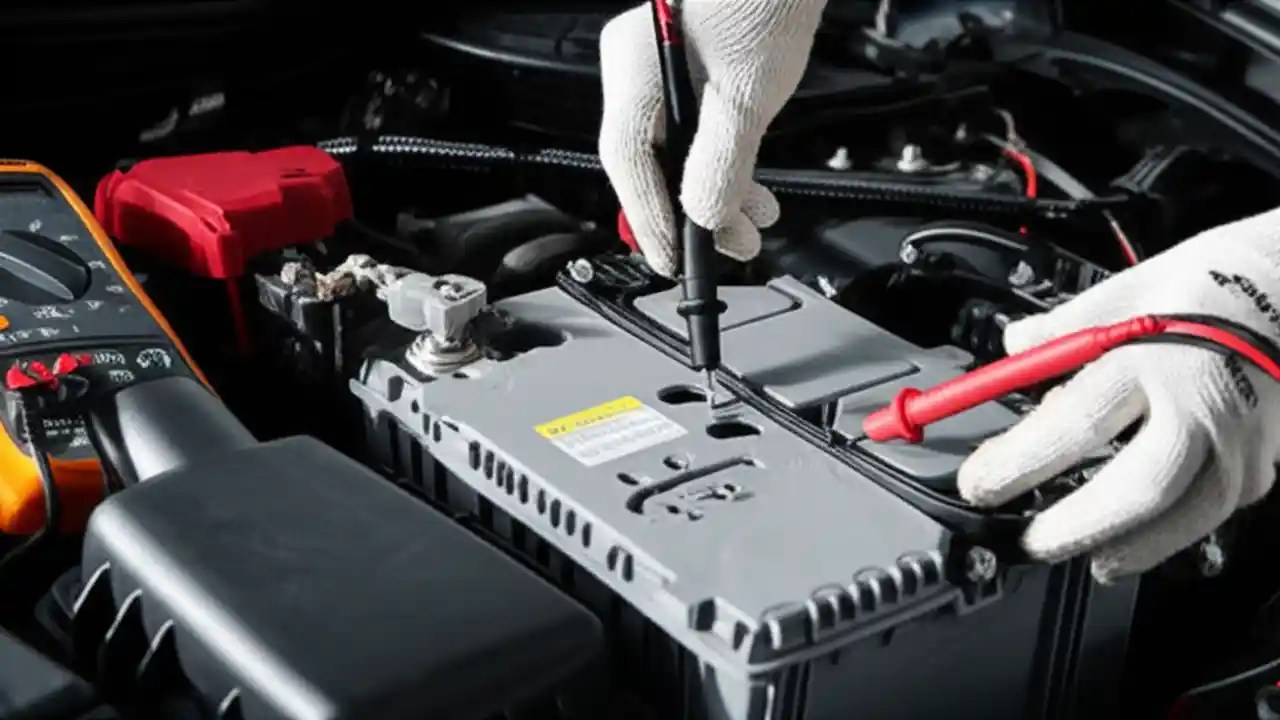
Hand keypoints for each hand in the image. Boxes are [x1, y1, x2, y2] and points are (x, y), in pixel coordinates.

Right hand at [598, 0, 826, 276]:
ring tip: (755, 223)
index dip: (650, 220)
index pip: (628, 162)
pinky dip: (724, 164)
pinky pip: (696, 133)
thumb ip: (721, 164)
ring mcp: (662, 69)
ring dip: (717, 193)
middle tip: (731, 245)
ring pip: (678, 152)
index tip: (673, 260)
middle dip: (695, 212)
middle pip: (653, 162)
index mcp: (633, 67)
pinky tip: (751, 189)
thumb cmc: (766, 0)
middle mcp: (638, 68)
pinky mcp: (693, 72)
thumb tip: (704, 218)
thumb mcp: (747, 95)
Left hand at [958, 207, 1279, 581]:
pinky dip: (1173, 534)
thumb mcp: (1131, 285)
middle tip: (1030, 539)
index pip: (1073, 421)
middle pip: (1139, 486)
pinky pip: (1215, 511)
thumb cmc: (1216, 279)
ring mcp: (1243, 439)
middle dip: (1077, 524)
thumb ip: (1065, 324)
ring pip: (1189, 514)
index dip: (1018, 461)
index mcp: (1154, 355)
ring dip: (1132, 545)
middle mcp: (1203, 402)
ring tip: (1088, 559)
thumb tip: (1013, 348)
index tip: (979, 483)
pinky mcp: (1265, 462)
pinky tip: (1140, 541)